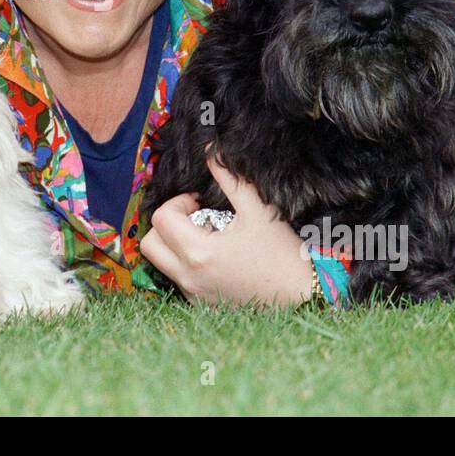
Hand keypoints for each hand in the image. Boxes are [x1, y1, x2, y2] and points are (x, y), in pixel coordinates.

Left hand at [140, 157, 314, 307]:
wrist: (304, 297)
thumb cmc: (282, 253)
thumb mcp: (257, 210)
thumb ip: (230, 178)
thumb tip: (211, 150)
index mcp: (198, 252)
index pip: (162, 218)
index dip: (179, 202)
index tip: (201, 201)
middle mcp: (189, 277)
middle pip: (150, 244)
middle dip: (167, 224)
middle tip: (195, 217)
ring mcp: (194, 294)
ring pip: (162, 264)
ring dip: (174, 244)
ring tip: (207, 236)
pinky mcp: (201, 305)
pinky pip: (179, 279)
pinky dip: (186, 263)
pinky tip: (216, 257)